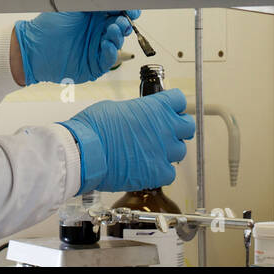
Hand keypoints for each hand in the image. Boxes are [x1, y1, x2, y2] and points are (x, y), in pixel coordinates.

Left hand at [14, 10, 138, 84]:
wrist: (33, 48)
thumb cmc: (48, 26)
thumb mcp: (71, 5)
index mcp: (93, 16)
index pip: (116, 11)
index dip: (126, 10)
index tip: (132, 8)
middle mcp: (97, 31)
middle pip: (121, 26)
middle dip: (125, 22)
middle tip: (122, 19)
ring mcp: (96, 48)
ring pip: (117, 42)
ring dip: (118, 35)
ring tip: (113, 29)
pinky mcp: (94, 64)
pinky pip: (109, 59)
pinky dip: (111, 51)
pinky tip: (106, 44)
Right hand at [59, 89, 195, 193]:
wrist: (86, 152)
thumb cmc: (95, 127)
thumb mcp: (116, 107)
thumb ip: (136, 111)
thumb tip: (138, 117)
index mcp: (156, 107)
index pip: (179, 101)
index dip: (173, 106)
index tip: (169, 110)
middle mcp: (165, 128)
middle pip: (187, 126)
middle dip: (178, 128)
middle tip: (166, 132)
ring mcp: (163, 151)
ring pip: (180, 151)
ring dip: (169, 151)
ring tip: (153, 152)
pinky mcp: (157, 173)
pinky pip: (170, 173)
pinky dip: (161, 172)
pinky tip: (149, 168)